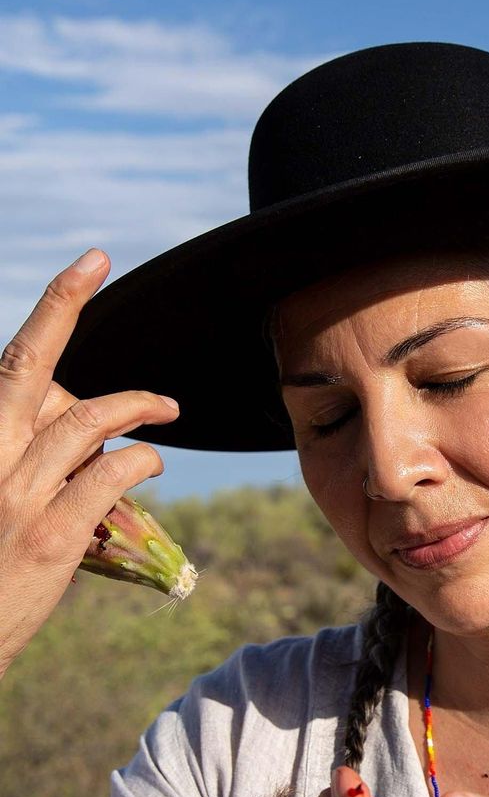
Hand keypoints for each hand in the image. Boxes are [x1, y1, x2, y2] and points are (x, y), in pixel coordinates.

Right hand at [0, 250, 179, 674]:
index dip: (54, 311)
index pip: (13, 365)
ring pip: (87, 422)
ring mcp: (15, 497)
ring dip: (136, 405)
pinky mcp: (50, 538)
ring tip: (166, 407)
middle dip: (61, 303)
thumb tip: (82, 422)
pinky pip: (111, 476)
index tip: (86, 266)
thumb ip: (23, 452)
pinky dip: (140, 459)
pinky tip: (152, 460)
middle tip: (96, 259)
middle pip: (30, 367)